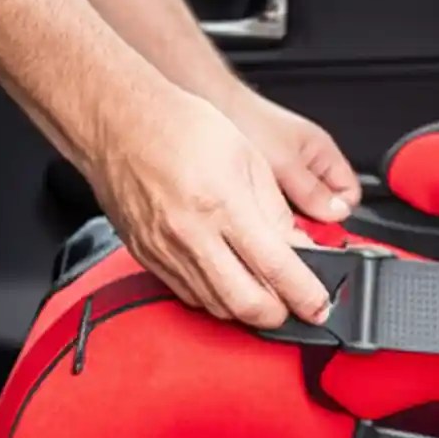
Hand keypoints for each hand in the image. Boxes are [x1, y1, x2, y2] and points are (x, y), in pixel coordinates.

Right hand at [84, 86, 328, 327]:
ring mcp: (166, 250)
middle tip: (296, 305)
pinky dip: (217, 299)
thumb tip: (301, 248)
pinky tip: (230, 284)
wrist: (118, 122)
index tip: (320, 305)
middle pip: (246, 303)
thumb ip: (277, 211)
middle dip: (279, 315)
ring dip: (248, 310)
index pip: (275, 267)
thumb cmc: (180, 128)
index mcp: (223, 204)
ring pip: (217, 307)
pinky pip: (189, 295)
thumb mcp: (249, 158)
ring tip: (267, 294)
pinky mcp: (148, 258)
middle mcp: (192, 234)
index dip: (305, 295)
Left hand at [220, 85, 360, 222]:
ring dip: (282, 214)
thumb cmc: (247, 120)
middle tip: (286, 220)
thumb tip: (338, 215)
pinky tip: (251, 205)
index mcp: (324, 154)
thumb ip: (312, 191)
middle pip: (322, 207)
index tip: (319, 226)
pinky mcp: (263, 181)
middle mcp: (308, 164)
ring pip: (296, 209)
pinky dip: (264, 209)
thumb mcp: (284, 161)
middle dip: (307, 218)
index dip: (338, 215)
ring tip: (263, 208)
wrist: (209, 105)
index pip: (349, 196)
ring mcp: (286, 174)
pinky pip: (273, 205)